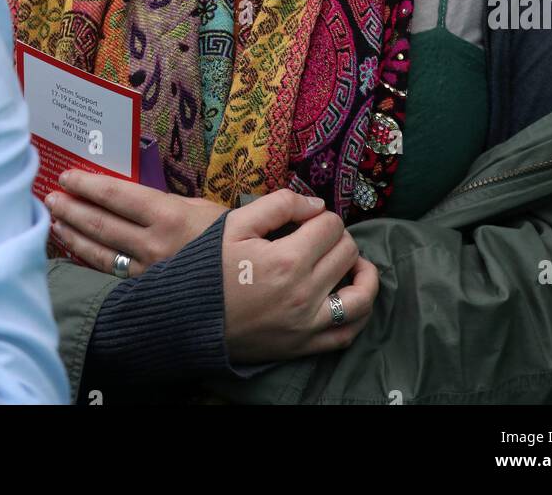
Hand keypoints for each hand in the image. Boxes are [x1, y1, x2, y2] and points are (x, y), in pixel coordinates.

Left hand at [45, 171, 226, 275]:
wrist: (244, 285)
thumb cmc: (227, 240)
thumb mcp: (206, 209)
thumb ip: (172, 201)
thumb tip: (140, 196)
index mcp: (168, 215)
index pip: (117, 196)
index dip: (89, 185)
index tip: (68, 175)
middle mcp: (152, 242)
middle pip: (102, 222)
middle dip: (73, 208)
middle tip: (51, 196)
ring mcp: (146, 269)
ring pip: (100, 250)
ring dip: (74, 233)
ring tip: (54, 221)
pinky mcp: (145, 289)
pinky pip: (110, 272)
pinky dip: (89, 259)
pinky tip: (75, 251)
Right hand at [221, 190, 378, 363]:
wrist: (188, 317)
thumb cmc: (211, 266)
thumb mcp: (236, 224)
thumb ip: (280, 204)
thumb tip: (317, 204)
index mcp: (288, 259)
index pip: (330, 225)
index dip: (321, 216)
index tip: (305, 220)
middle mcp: (304, 293)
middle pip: (347, 252)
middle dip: (336, 237)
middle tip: (317, 238)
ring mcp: (307, 324)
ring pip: (361, 295)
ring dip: (363, 274)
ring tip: (353, 263)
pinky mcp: (304, 346)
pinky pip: (347, 333)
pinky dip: (358, 312)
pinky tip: (351, 295)